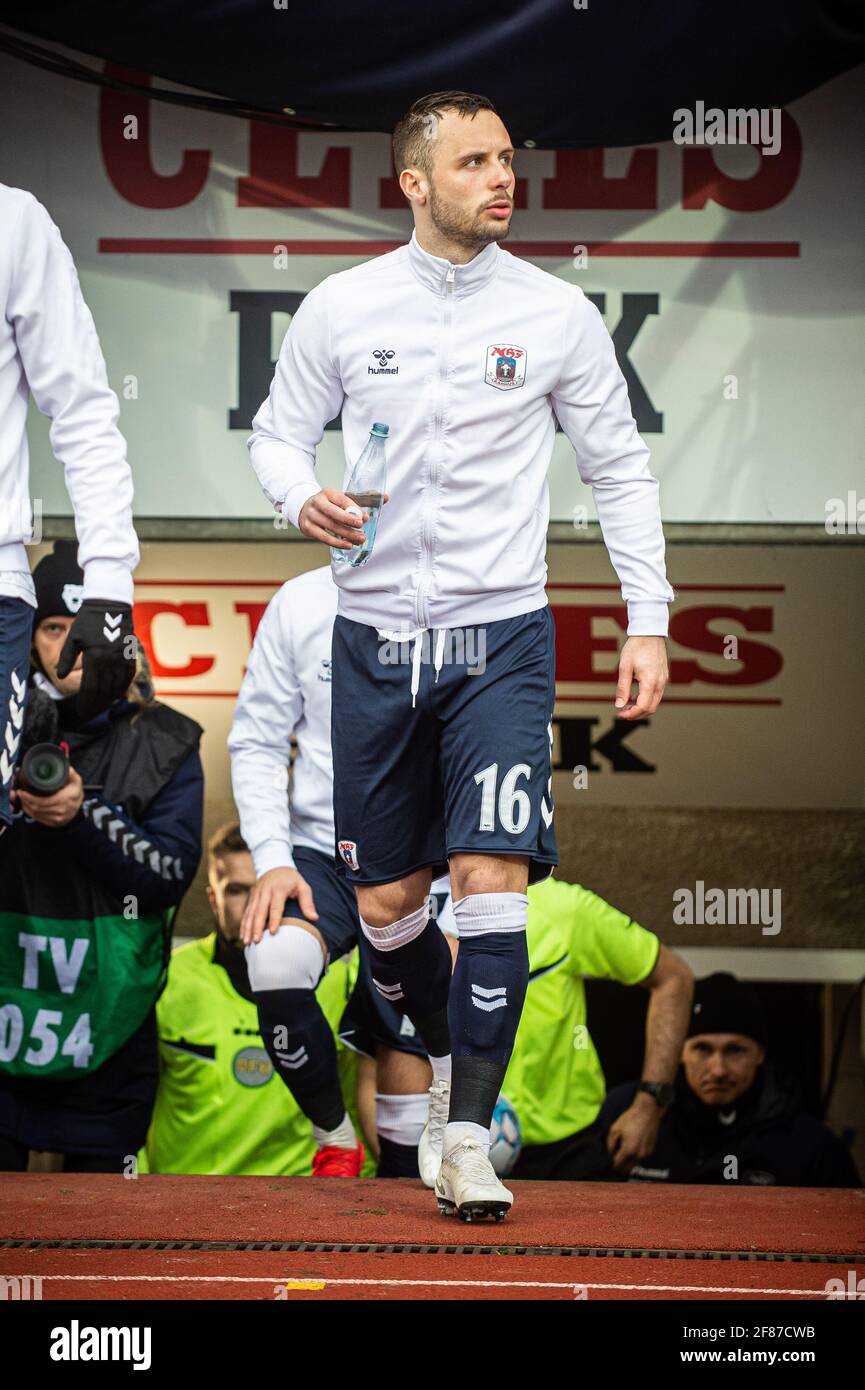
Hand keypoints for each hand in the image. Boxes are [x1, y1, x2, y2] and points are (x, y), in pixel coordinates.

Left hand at [12, 767, 83, 827]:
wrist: (79, 805)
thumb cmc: (75, 792)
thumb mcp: (76, 780)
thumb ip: (71, 773)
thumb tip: (68, 769)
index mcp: (66, 798)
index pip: (44, 801)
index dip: (30, 797)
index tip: (23, 791)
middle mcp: (62, 809)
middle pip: (38, 807)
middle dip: (26, 801)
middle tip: (20, 794)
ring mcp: (58, 818)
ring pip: (37, 814)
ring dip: (27, 807)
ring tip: (23, 799)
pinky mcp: (54, 822)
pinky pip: (39, 819)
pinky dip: (30, 813)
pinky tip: (28, 806)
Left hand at [57, 599, 136, 719]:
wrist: (110, 606)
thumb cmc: (88, 621)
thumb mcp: (73, 639)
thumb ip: (66, 659)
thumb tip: (60, 677)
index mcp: (95, 658)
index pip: (90, 689)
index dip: (86, 703)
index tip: (81, 712)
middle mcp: (110, 661)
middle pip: (103, 692)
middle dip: (95, 705)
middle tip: (88, 714)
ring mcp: (123, 660)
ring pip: (117, 688)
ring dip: (108, 700)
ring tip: (100, 706)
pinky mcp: (131, 657)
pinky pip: (127, 678)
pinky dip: (121, 689)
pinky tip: (114, 694)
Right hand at [240, 866, 317, 945]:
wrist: (275, 865)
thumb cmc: (292, 880)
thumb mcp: (303, 886)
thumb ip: (308, 902)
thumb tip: (314, 918)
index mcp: (278, 888)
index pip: (276, 906)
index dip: (274, 920)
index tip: (273, 933)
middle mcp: (265, 891)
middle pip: (260, 911)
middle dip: (257, 927)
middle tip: (256, 941)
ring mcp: (256, 894)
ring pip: (250, 912)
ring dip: (248, 928)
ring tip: (248, 942)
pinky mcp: (251, 897)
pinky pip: (246, 912)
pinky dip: (244, 924)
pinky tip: (243, 936)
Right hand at [297, 488, 389, 547]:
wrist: (306, 509)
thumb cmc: (330, 505)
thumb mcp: (343, 499)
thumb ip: (364, 499)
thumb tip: (385, 498)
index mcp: (328, 492)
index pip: (342, 500)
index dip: (354, 509)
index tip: (364, 518)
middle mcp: (317, 502)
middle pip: (334, 513)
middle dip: (348, 521)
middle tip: (361, 529)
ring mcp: (310, 515)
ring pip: (330, 526)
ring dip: (346, 535)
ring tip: (359, 540)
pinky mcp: (307, 528)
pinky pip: (323, 537)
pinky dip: (336, 542)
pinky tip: (347, 545)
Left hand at [606, 1095, 662, 1172]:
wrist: (648, 1111)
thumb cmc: (630, 1118)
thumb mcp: (615, 1129)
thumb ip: (610, 1144)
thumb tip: (609, 1154)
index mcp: (629, 1150)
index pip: (617, 1165)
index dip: (610, 1165)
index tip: (606, 1162)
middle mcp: (639, 1155)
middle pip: (626, 1169)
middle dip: (619, 1167)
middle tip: (613, 1159)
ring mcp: (646, 1154)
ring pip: (634, 1165)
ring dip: (627, 1163)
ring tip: (621, 1153)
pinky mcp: (651, 1151)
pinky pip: (640, 1159)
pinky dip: (634, 1158)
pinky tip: (630, 1148)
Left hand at [614, 635, 667, 719]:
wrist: (649, 632)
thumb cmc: (636, 647)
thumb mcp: (625, 667)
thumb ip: (622, 688)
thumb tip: (619, 705)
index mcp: (651, 682)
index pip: (643, 707)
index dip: (631, 714)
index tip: (620, 713)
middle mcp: (660, 683)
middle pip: (651, 708)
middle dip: (636, 713)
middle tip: (622, 712)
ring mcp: (663, 680)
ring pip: (655, 702)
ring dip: (641, 706)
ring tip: (627, 703)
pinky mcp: (663, 676)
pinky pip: (657, 693)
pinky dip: (646, 698)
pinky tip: (635, 694)